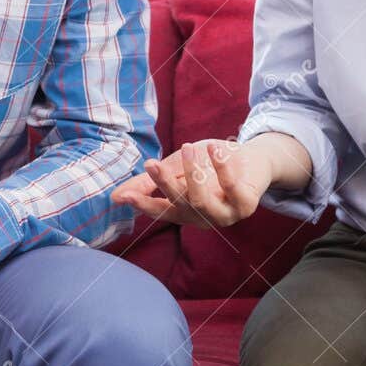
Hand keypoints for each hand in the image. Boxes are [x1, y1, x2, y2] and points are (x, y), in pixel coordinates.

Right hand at [110, 139, 271, 227]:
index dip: (141, 205)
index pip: (159, 211)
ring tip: (188, 147)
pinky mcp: (245, 206)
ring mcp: (224, 215)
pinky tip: (215, 149)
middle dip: (164, 184)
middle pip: (178, 205)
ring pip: (201, 202)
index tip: (122, 198)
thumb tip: (114, 197)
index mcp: (184, 211)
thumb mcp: (176, 168)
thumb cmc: (209, 165)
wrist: (250, 159)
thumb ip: (150, 182)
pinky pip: (230, 188)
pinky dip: (221, 166)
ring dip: (192, 173)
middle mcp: (202, 218)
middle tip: (151, 163)